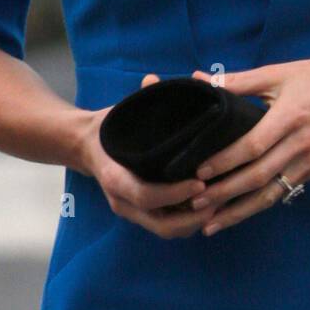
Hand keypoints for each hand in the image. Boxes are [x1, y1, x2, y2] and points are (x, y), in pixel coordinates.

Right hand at [78, 75, 213, 238]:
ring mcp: (132, 212)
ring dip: (196, 221)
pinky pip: (168, 226)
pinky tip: (211, 204)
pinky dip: (190, 221)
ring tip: (222, 202)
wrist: (87, 145)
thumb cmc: (112, 126)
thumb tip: (152, 79)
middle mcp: (122, 201)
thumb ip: (140, 97)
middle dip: (194, 217)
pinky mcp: (142, 215)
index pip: (147, 196)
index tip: (200, 182)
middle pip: (162, 225)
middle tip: (221, 197)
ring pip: (168, 230)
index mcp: (115, 177)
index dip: (175, 193)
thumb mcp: (123, 112)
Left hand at [182, 54, 309, 235]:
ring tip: (211, 223)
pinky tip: (238, 212)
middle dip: (225, 193)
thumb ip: (238, 80)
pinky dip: (258, 205)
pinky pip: (282, 192)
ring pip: (271, 194)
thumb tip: (198, 79)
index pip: (253, 146)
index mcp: (290, 117)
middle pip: (259, 176)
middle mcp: (301, 144)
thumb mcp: (278, 72)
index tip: (199, 172)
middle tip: (195, 203)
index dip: (225, 161)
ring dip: (240, 211)